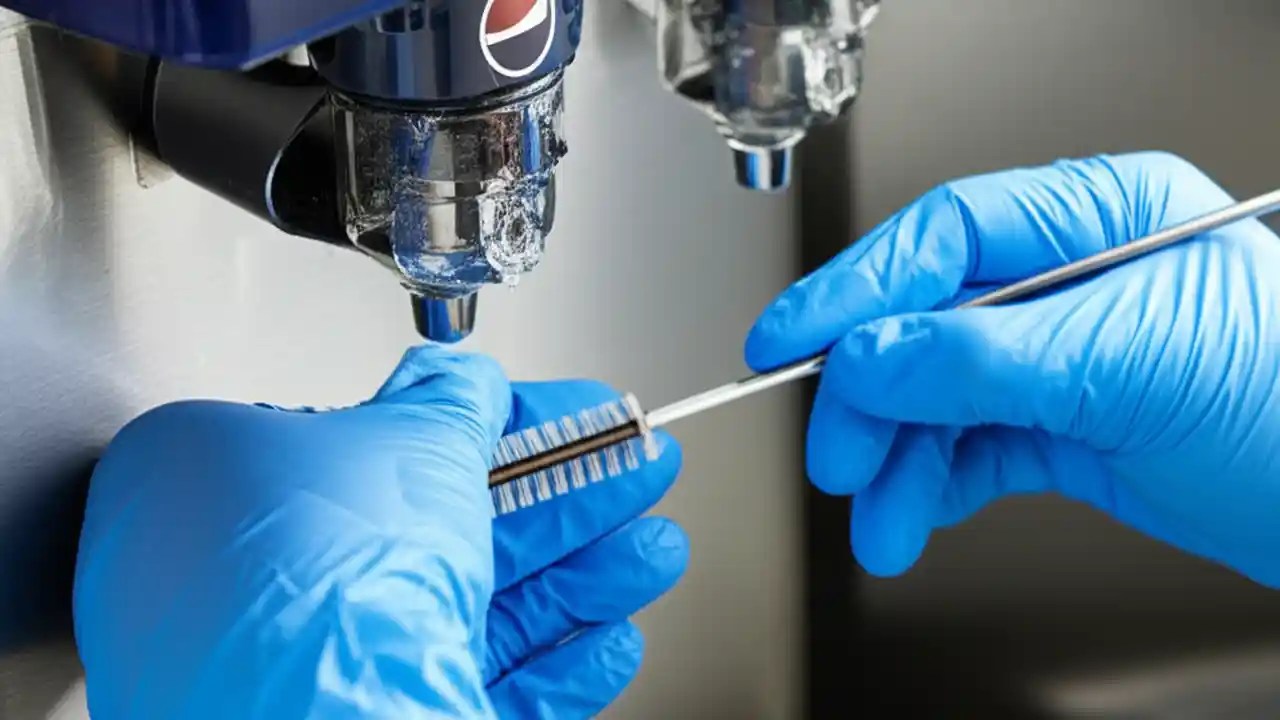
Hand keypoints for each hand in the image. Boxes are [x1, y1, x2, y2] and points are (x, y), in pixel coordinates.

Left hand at [74, 346, 685, 718]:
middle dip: (572, 497)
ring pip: (483, 610)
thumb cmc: (321, 576)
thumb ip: (448, 406)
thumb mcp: (405, 446)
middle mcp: (285, 581)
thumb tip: (465, 383)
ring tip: (654, 551)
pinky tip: (610, 639)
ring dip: (584, 578)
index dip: (504, 421)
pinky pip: (489, 688)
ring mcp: (338, 657)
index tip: (575, 412)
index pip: (394, 438)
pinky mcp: (391, 719)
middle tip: (638, 470)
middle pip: (458, 527)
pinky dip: (559, 665)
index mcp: (252, 493)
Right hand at [745, 152, 1279, 585]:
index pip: (941, 239)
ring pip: (937, 399)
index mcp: (1095, 219)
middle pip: (923, 326)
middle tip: (836, 452)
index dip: (852, 290)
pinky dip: (931, 486)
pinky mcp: (1065, 427)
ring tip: (877, 517)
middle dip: (871, 397)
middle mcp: (1069, 282)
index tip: (786, 340)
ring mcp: (1064, 357)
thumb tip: (865, 358)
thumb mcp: (1124, 359)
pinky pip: (970, 449)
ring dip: (896, 462)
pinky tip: (910, 517)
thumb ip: (977, 357)